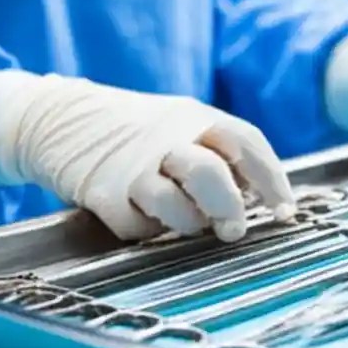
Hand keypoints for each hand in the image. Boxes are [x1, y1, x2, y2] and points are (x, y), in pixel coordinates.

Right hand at [0, 69, 294, 241]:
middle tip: (235, 230)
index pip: (246, 144)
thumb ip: (221, 154)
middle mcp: (167, 138)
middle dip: (229, 207)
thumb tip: (262, 194)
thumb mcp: (183, 124)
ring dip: (188, 223)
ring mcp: (132, 166)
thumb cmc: (138, 130)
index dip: (272, 180)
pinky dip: (146, 230)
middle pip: (209, 173)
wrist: (61, 117)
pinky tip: (143, 218)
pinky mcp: (102, 192)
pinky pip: (136, 226)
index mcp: (197, 117)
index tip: (286, 212)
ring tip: (186, 223)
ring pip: (172, 204)